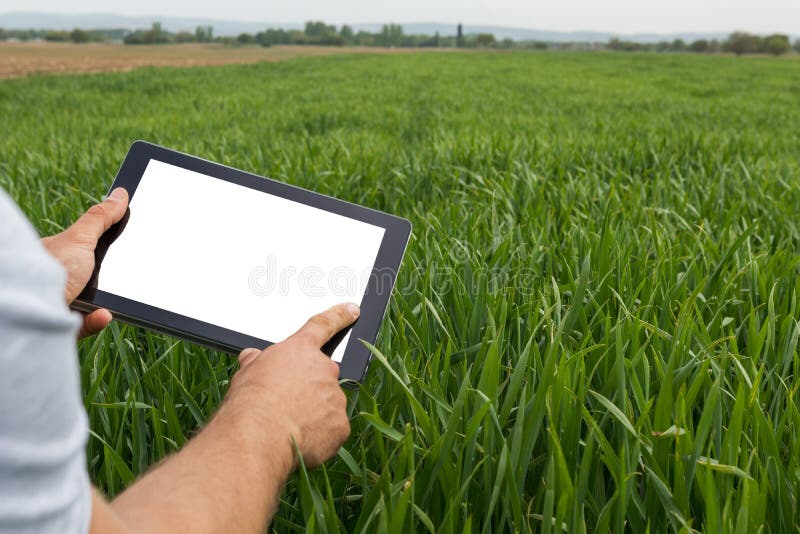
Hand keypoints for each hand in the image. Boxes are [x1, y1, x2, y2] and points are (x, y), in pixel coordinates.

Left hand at [42, 187, 128, 336]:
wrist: (33, 309)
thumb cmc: (51, 267)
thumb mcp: (80, 238)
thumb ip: (100, 218)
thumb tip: (121, 194)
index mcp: (60, 257)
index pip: (87, 250)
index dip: (107, 249)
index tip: (129, 249)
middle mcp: (58, 279)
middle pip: (92, 278)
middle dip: (108, 278)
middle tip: (128, 275)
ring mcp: (61, 302)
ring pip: (92, 302)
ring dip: (105, 301)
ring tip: (114, 297)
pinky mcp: (66, 325)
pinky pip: (88, 323)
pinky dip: (98, 319)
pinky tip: (104, 314)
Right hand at [228, 302, 357, 467]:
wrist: (259, 436)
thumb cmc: (250, 403)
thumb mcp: (246, 373)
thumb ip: (257, 361)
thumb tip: (252, 357)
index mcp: (301, 351)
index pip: (323, 325)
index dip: (339, 316)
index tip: (353, 310)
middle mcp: (324, 369)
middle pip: (323, 376)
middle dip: (309, 389)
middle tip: (287, 405)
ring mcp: (335, 397)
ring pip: (327, 406)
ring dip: (313, 415)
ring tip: (287, 426)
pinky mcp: (340, 425)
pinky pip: (332, 430)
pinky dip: (319, 436)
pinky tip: (300, 440)